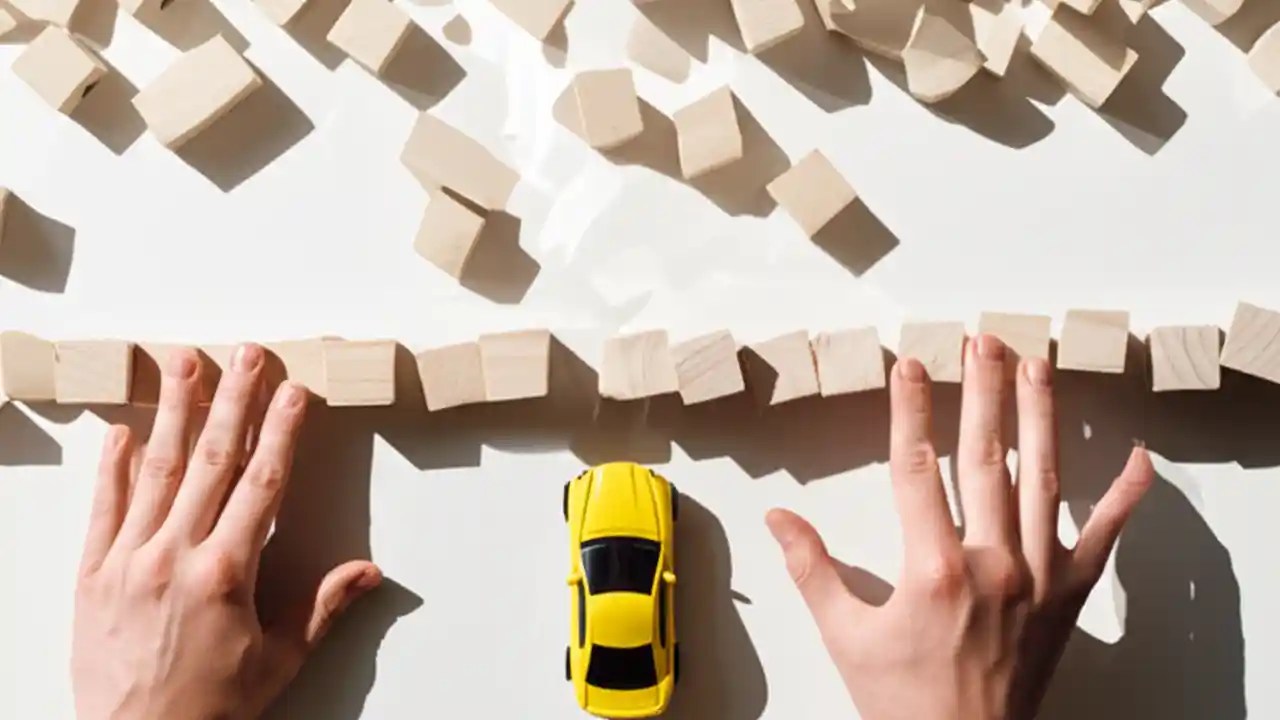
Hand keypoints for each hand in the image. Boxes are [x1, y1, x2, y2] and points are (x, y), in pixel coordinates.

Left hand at [72, 345, 381, 719]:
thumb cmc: (209, 709)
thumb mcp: (278, 661)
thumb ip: (322, 608)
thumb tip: (368, 572)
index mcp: (226, 574)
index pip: (262, 484)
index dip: (280, 432)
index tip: (293, 392)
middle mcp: (174, 556)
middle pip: (211, 460)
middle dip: (232, 400)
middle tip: (245, 354)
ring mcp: (127, 561)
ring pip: (156, 471)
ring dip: (174, 412)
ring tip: (184, 364)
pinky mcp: (91, 576)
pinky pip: (103, 510)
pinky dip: (112, 468)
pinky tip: (123, 431)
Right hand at [767, 335, 1152, 719]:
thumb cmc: (904, 702)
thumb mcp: (845, 636)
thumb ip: (812, 570)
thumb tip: (777, 519)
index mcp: (932, 570)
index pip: (917, 467)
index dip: (911, 409)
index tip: (910, 365)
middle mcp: (992, 564)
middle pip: (986, 458)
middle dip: (983, 392)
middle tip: (982, 341)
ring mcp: (1038, 578)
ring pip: (1042, 480)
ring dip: (1039, 417)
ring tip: (1036, 366)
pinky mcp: (1070, 597)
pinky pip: (1104, 538)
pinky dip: (1123, 497)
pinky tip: (1135, 455)